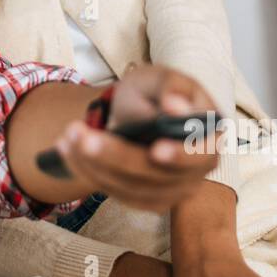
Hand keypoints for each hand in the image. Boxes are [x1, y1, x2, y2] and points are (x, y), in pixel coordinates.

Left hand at [54, 65, 219, 213]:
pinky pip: (117, 193)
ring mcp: (172, 190)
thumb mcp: (161, 78)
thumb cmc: (156, 92)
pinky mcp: (146, 199)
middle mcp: (195, 172)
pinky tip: (67, 150)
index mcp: (209, 138)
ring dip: (93, 164)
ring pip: (131, 188)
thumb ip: (172, 87)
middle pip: (156, 175)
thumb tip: (176, 106)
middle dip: (115, 156)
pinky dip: (88, 173)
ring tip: (67, 136)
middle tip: (79, 134)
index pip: (200, 155)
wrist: (139, 110)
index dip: (180, 156)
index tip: (156, 150)